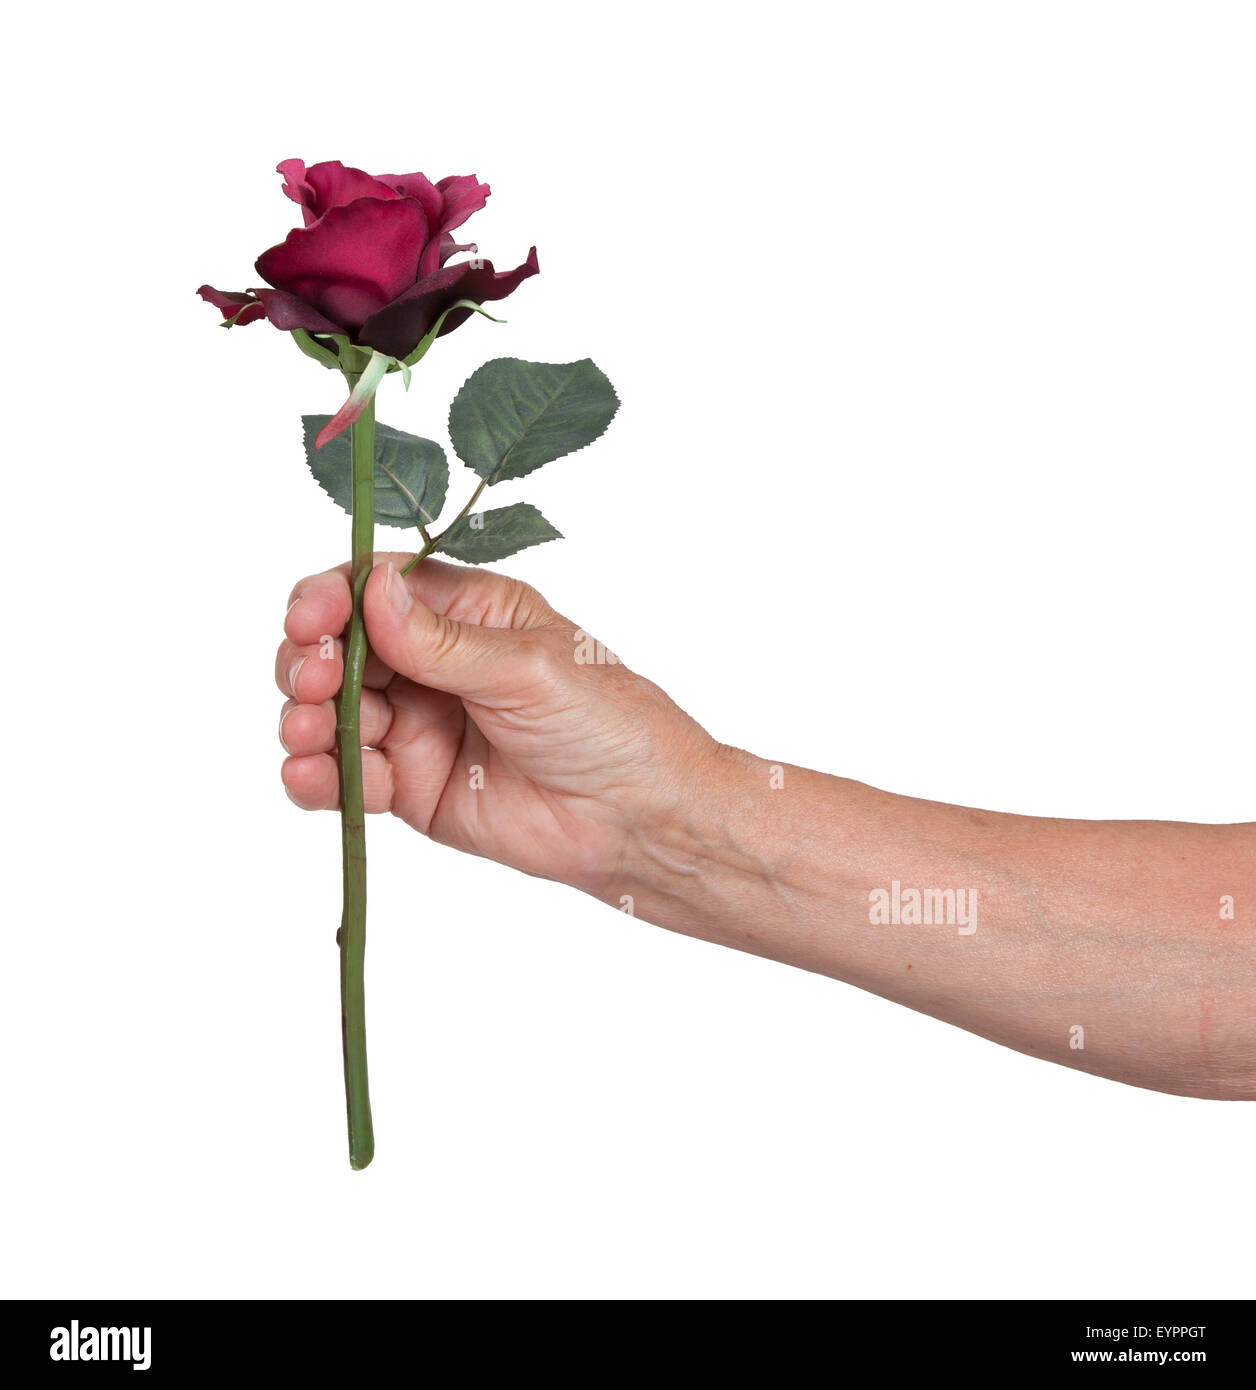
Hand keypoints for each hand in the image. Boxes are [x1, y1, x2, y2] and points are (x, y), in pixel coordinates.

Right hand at [276, 556, 717, 893]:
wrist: (636, 820)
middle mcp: (432, 662)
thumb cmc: (606, 724)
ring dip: (304, 719)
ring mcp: (418, 725)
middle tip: (315, 684)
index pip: (376, 588)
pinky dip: (317, 776)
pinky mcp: (411, 786)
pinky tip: (311, 777)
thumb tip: (371, 590)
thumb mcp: (528, 669)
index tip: (308, 619)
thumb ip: (442, 641)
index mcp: (467, 613)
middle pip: (339, 647)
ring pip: (332, 712)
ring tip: (308, 735)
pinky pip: (348, 776)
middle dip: (310, 661)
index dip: (330, 598)